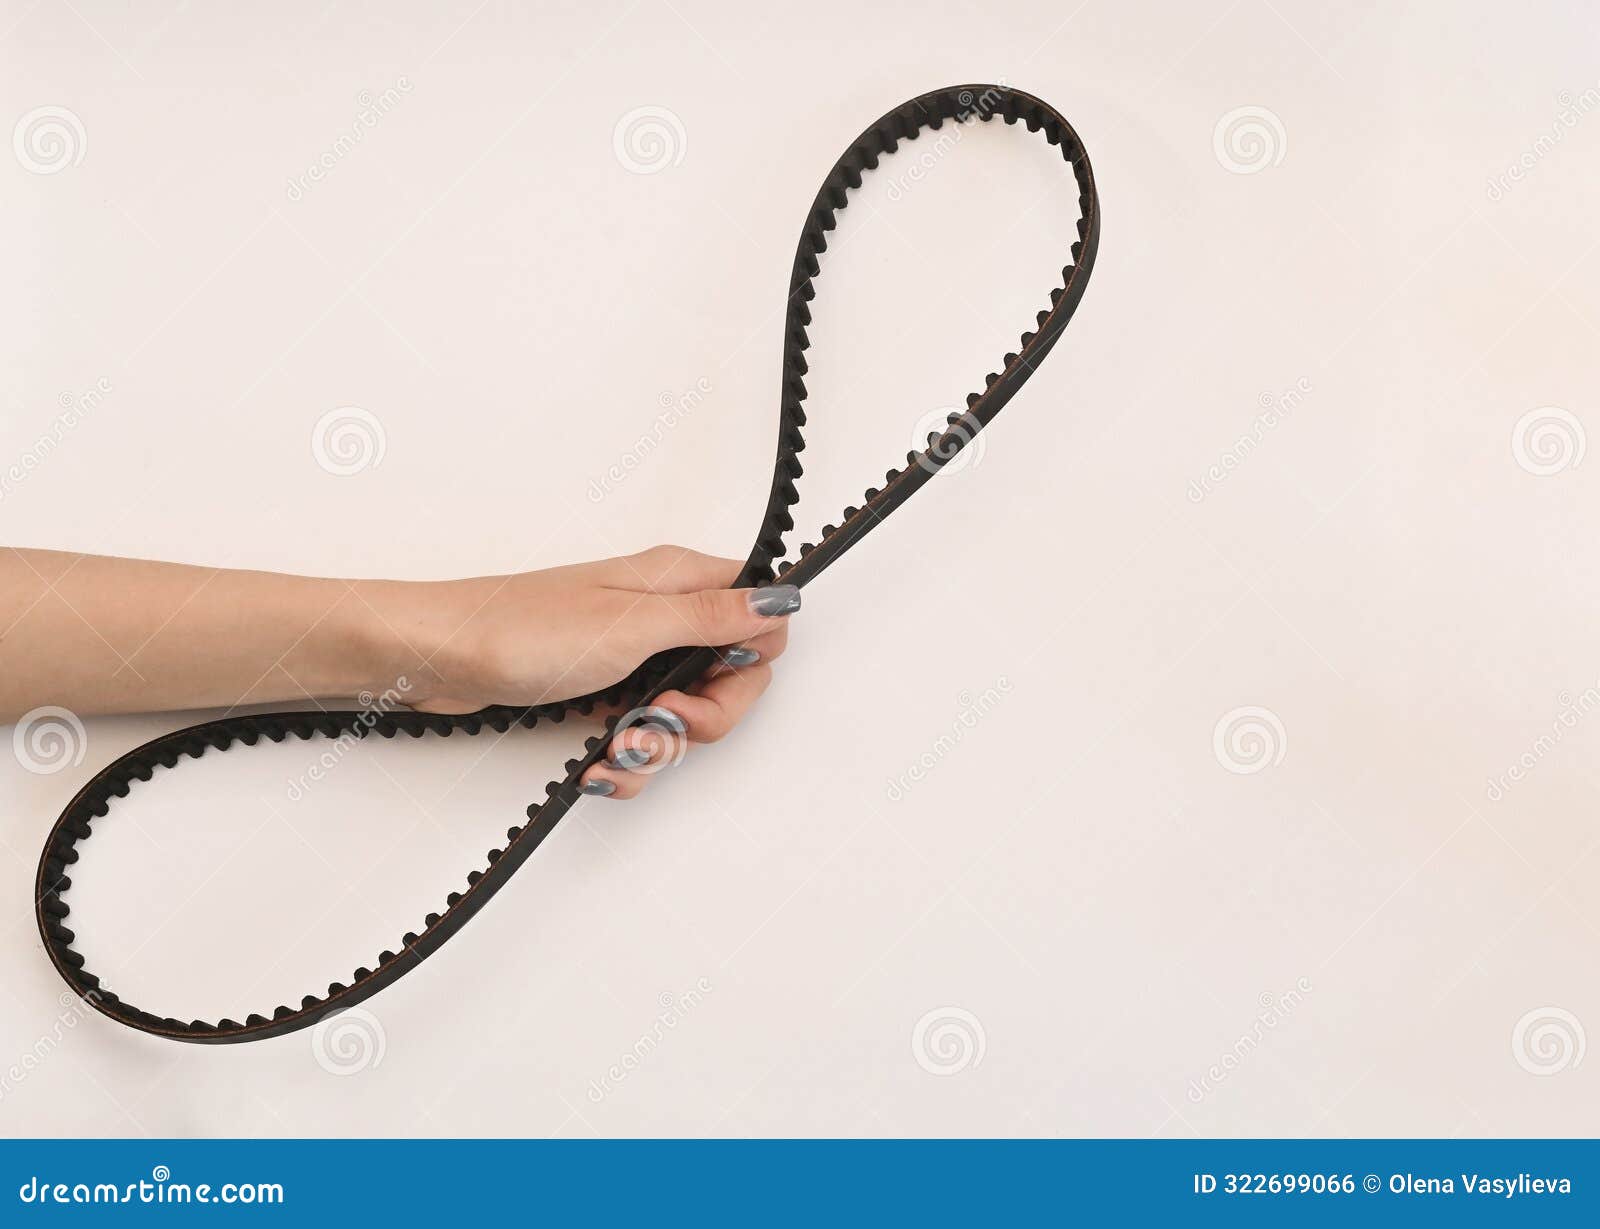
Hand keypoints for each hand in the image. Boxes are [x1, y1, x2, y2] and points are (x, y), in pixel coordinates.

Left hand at [365, 545, 798, 800]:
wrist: (437, 656)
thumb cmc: (520, 629)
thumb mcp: (631, 625)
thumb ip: (712, 617)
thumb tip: (780, 600)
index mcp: (676, 581)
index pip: (759, 617)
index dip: (750, 662)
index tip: (711, 684)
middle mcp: (660, 614)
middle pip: (730, 676)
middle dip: (706, 717)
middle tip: (663, 720)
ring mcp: (632, 655)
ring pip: (686, 714)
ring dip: (660, 746)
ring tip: (618, 747)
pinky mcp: (602, 690)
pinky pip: (642, 733)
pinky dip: (626, 760)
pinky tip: (598, 765)